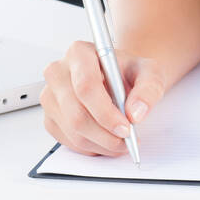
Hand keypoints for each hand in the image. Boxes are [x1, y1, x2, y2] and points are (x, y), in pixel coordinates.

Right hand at [39, 40, 164, 155]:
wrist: (119, 78)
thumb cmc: (130, 72)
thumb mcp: (149, 73)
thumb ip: (148, 90)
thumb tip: (135, 113)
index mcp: (79, 52)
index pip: (86, 86)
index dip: (105, 112)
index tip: (125, 128)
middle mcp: (58, 72)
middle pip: (76, 113)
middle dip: (105, 134)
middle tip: (127, 140)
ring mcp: (50, 96)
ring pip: (72, 131)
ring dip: (100, 144)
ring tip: (121, 141)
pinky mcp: (49, 117)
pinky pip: (68, 141)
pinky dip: (91, 147)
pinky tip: (105, 139)